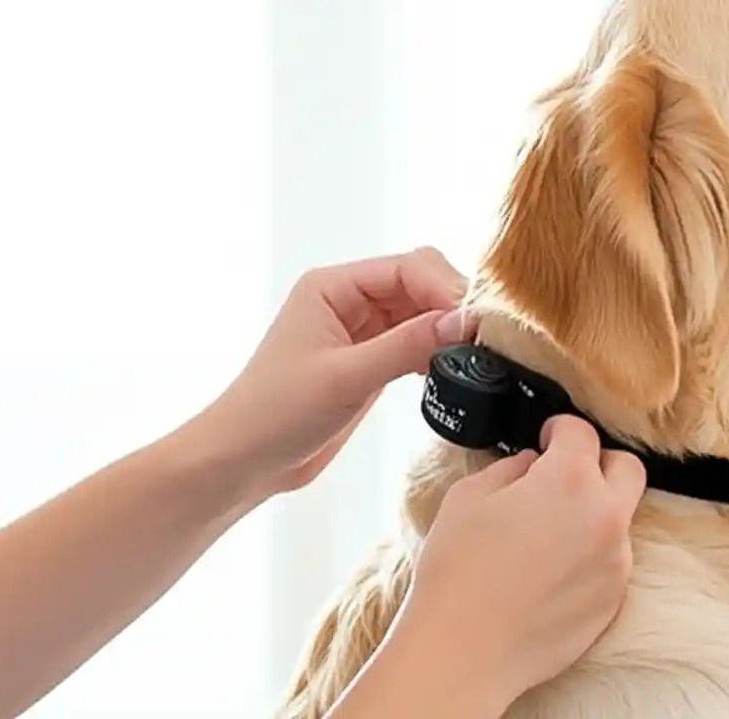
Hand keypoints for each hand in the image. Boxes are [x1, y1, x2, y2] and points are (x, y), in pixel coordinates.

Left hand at [189, 248, 474, 495]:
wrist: (244, 462)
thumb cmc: (275, 413)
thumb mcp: (345, 378)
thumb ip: (406, 346)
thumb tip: (463, 322)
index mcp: (333, 286)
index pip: (409, 267)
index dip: (447, 289)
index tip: (475, 323)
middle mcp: (348, 300)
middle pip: (421, 284)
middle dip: (452, 306)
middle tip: (483, 340)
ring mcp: (361, 332)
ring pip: (423, 314)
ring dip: (448, 330)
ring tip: (475, 356)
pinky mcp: (370, 362)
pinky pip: (416, 344)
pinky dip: (438, 353)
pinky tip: (451, 371)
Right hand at [384, 416, 647, 710]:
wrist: (464, 650)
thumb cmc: (458, 572)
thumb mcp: (469, 496)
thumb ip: (511, 468)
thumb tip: (531, 464)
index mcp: (570, 481)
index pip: (582, 432)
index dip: (558, 429)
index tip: (547, 437)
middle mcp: (605, 517)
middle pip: (627, 468)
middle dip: (598, 463)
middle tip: (563, 475)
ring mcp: (616, 562)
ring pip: (619, 518)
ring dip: (592, 513)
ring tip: (547, 533)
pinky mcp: (613, 599)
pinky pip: (611, 561)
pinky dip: (589, 554)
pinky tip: (550, 570)